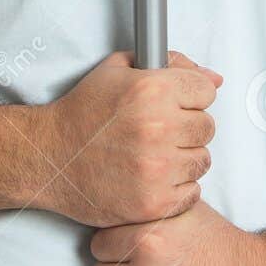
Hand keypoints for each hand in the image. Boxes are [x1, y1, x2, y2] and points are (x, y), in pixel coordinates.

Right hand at [32, 51, 219, 227]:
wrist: (51, 156)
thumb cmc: (84, 111)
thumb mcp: (119, 68)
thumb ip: (171, 63)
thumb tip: (215, 78)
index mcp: (152, 89)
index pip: (207, 91)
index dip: (190, 96)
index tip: (175, 103)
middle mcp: (158, 127)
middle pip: (207, 126)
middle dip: (188, 126)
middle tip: (162, 130)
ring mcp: (158, 168)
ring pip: (203, 160)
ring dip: (184, 157)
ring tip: (155, 154)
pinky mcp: (154, 202)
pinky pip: (192, 191)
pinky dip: (177, 186)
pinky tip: (154, 177)